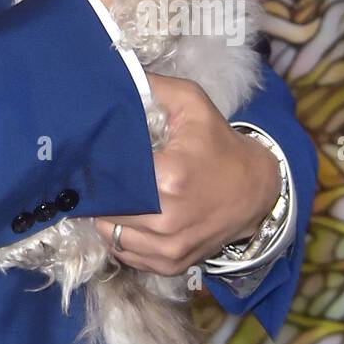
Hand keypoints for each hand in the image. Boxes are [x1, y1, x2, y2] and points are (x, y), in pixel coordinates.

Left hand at [94, 73, 282, 273]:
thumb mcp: (191, 103)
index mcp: (167, 179)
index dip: (94, 167)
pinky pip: (127, 255)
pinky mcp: (171, 264)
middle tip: (95, 174)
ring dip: (106, 216)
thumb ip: (150, 87)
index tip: (87, 155)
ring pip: (110, 235)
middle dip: (98, 192)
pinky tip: (127, 216)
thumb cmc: (218, 143)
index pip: (108, 177)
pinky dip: (121, 237)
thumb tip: (111, 78)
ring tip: (112, 194)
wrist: (257, 190)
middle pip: (105, 208)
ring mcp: (169, 249)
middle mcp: (165, 221)